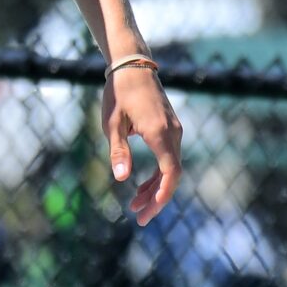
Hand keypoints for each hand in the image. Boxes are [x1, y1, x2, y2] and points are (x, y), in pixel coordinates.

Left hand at [104, 67, 180, 225]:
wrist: (132, 67)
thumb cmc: (119, 94)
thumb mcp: (112, 124)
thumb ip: (118, 151)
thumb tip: (121, 178)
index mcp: (160, 133)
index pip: (171, 173)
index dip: (162, 196)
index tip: (147, 212)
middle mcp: (173, 133)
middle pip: (172, 175)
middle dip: (157, 199)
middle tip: (139, 219)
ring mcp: (174, 131)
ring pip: (171, 168)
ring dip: (155, 189)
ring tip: (134, 206)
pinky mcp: (169, 129)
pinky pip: (168, 158)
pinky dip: (157, 175)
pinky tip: (140, 187)